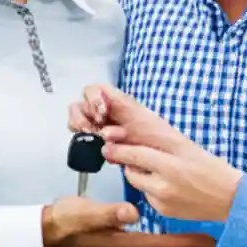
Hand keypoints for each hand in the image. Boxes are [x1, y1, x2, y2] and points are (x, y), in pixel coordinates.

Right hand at [57, 227, 217, 246]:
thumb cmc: (68, 220)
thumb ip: (109, 212)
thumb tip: (133, 213)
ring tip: (196, 241)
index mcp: (122, 246)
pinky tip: (167, 239)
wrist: (49, 231)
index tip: (209, 240)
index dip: (186, 243)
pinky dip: (163, 245)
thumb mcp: (87, 212)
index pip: (162, 246)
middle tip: (212, 241)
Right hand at [68, 84, 194, 156]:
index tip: (101, 115)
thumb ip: (127, 126)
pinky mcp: (99, 143)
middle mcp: (106, 112)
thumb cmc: (161, 138)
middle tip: (92, 130)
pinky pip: (83, 137)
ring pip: (78, 118)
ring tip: (91, 138)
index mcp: (118, 102)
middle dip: (82, 116)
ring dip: (80, 126)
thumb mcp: (147, 125)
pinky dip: (83, 141)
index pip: (96, 89)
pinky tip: (93, 148)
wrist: (168, 157)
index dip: (93, 98)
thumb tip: (105, 134)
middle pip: (81, 103)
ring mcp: (101, 126)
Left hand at [104, 142, 242, 222]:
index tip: (107, 142)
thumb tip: (135, 134)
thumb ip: (161, 142)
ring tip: (156, 168)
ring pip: (137, 182)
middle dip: (125, 160)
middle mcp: (165, 184)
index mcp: (172, 164)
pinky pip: (147, 195)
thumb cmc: (211, 169)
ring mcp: (163, 200)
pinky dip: (151, 188)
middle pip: (132, 170)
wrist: (230, 200)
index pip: (136, 154)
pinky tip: (167, 186)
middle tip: (117, 152)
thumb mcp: (188, 148)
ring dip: (139, 173)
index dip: (119, 148)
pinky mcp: (163, 212)